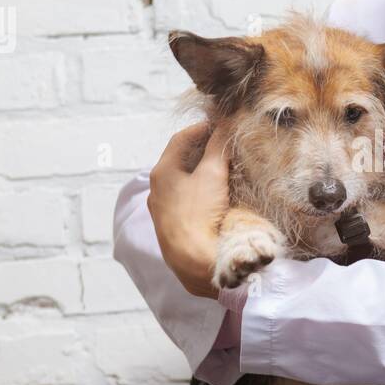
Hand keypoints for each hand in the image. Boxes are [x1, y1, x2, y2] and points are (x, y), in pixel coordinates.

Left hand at [148, 122, 229, 299]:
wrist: (193, 261)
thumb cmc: (199, 212)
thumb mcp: (212, 173)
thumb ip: (218, 146)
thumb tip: (225, 123)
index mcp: (162, 171)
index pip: (181, 138)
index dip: (203, 128)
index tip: (223, 125)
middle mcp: (157, 188)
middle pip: (181, 159)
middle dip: (204, 150)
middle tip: (227, 146)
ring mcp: (163, 209)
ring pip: (184, 181)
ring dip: (203, 171)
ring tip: (226, 169)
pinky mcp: (173, 226)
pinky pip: (187, 199)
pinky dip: (201, 191)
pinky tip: (217, 196)